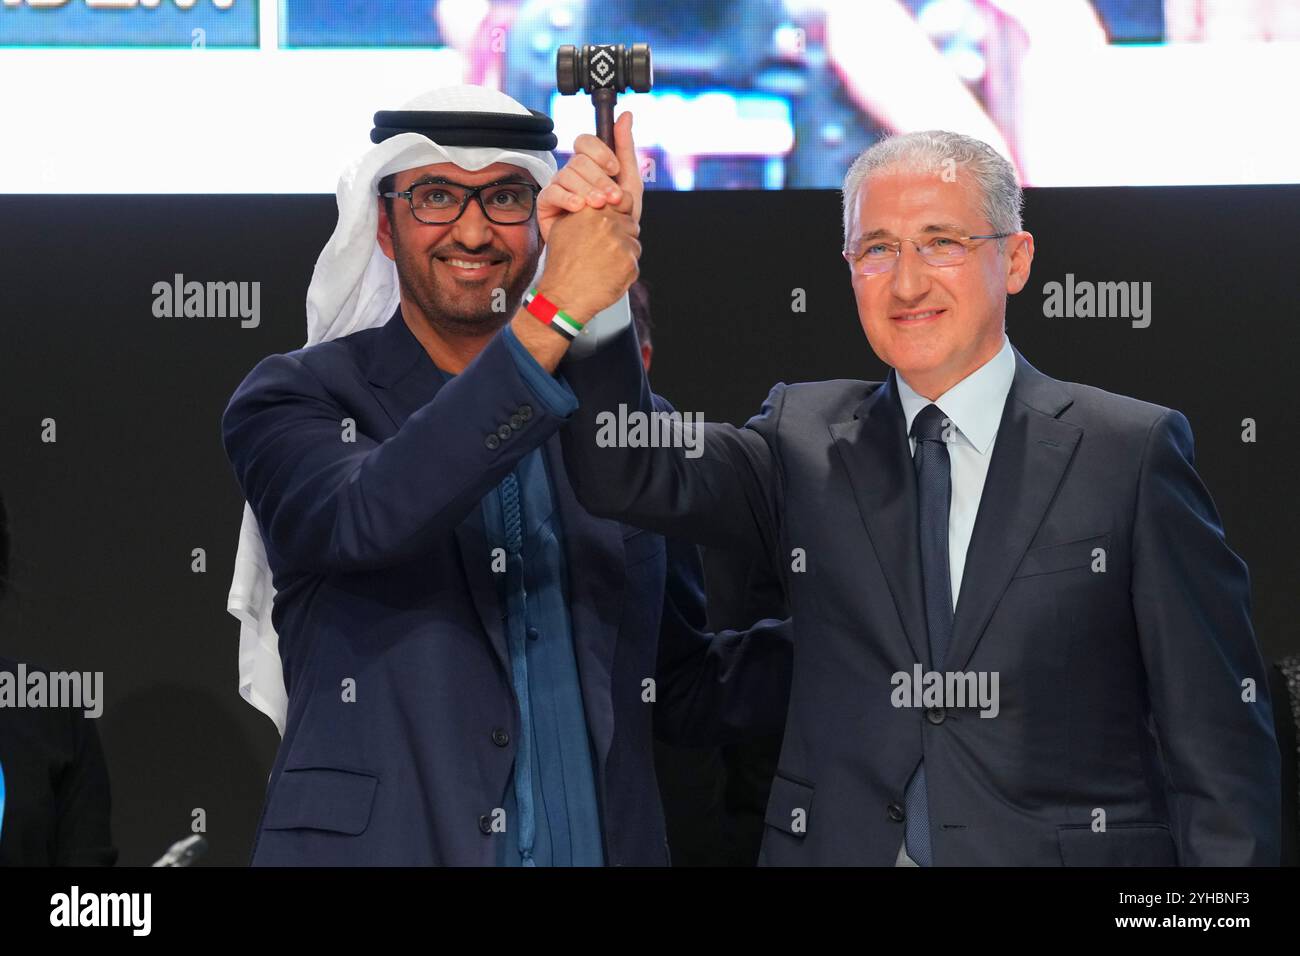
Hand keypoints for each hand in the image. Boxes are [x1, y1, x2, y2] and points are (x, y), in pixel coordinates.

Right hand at [535, 203, 639, 324]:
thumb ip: (585, 212)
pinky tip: (609, 274)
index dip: (622, 211)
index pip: (624, 199)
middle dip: (622, 235)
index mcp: (592, 210)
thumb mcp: (563, 228)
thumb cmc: (562, 265)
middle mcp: (608, 223)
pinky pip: (635, 262)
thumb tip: (598, 204)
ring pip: (634, 243)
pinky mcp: (629, 262)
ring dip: (625, 252)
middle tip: (606, 250)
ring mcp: (620, 242)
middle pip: (631, 223)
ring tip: (605, 263)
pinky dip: (625, 270)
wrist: (563, 294)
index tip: (615, 221)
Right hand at [537, 111, 642, 242]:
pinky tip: (579, 208)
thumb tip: (627, 116)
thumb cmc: (615, 221)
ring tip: (599, 206)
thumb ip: (626, 150)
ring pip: (567, 174)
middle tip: (613, 198)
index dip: (600, 152)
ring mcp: (559, 186)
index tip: (614, 169)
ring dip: (587, 190)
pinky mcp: (547, 203)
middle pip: (579, 160)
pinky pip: (553, 192)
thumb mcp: (630, 185)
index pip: (586, 141)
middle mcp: (573, 173)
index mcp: (591, 165)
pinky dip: (568, 199)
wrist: (604, 252)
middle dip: (599, 179)